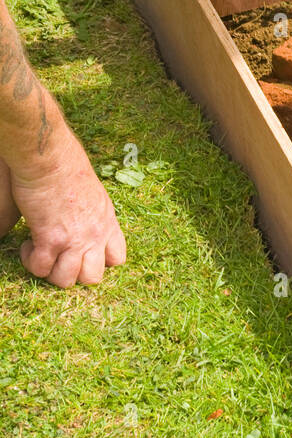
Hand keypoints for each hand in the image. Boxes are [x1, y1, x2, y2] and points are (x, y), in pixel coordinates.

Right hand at [9, 125, 125, 287]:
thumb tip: (78, 222)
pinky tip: (28, 244)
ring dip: (51, 272)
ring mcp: (75, 239)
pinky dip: (31, 261)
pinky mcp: (51, 239)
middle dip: (75, 274)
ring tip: (43, 253)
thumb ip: (89, 213)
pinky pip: (41, 269)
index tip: (83, 253)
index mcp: (107, 220)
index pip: (117, 258)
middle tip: (60, 258)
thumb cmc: (66, 165)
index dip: (100, 262)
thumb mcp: (92, 192)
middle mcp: (95, 233)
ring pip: (67, 280)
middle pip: (93, 277)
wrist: (50, 157)